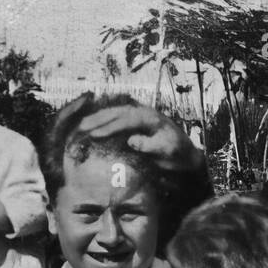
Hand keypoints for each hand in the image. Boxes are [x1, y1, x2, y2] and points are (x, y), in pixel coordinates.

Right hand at [77, 104, 204, 172]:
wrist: (186, 155)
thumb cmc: (177, 155)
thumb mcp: (168, 152)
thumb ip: (150, 146)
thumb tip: (131, 140)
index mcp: (151, 118)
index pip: (127, 120)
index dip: (109, 127)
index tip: (95, 135)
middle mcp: (144, 112)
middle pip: (118, 112)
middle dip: (98, 119)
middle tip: (81, 128)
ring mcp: (139, 114)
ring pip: (115, 112)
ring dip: (98, 118)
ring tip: (81, 126)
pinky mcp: (135, 121)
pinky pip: (116, 117)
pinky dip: (103, 120)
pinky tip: (91, 124)